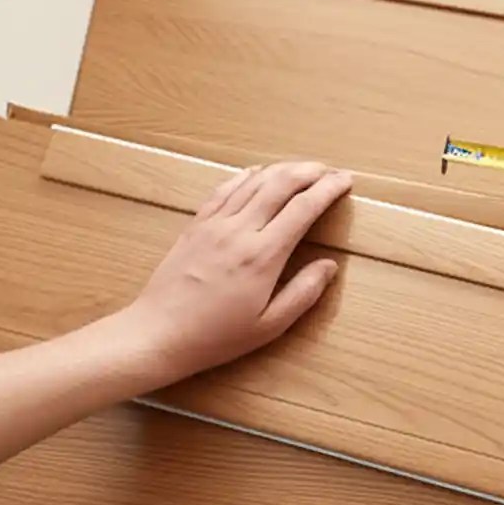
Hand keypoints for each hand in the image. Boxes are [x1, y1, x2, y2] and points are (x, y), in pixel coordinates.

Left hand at [120, 162, 352, 381]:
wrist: (158, 333)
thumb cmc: (217, 336)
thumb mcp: (270, 325)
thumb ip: (304, 293)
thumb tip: (330, 266)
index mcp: (263, 256)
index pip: (303, 209)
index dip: (328, 190)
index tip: (345, 181)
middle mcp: (239, 231)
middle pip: (280, 185)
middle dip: (309, 171)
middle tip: (329, 170)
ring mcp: (214, 224)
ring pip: (253, 182)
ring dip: (282, 169)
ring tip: (302, 168)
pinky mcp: (196, 225)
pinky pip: (224, 190)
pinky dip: (246, 176)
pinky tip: (257, 173)